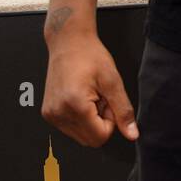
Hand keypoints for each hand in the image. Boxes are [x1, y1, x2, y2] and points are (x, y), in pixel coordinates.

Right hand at [41, 33, 137, 147]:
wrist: (68, 41)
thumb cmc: (90, 55)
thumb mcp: (113, 81)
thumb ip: (123, 111)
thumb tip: (132, 134)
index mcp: (74, 105)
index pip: (100, 137)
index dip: (110, 122)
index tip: (107, 101)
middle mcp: (58, 113)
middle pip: (90, 140)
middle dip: (100, 122)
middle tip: (99, 98)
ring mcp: (51, 114)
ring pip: (80, 135)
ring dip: (90, 120)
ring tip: (89, 96)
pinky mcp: (48, 113)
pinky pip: (70, 128)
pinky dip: (80, 117)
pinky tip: (80, 97)